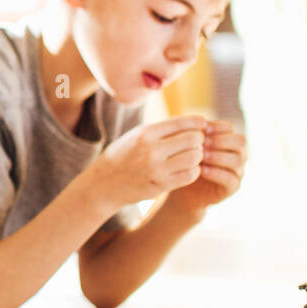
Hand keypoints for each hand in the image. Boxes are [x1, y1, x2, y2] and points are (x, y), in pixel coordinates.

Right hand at [92, 114, 206, 206]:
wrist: (104, 183)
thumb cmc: (123, 156)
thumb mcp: (136, 135)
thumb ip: (162, 129)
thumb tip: (195, 122)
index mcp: (145, 133)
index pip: (182, 123)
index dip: (197, 123)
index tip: (202, 126)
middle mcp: (151, 150)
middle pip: (193, 139)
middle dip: (198, 140)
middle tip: (195, 144)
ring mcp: (156, 169)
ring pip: (195, 157)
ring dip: (197, 156)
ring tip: (190, 157)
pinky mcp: (160, 185)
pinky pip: (190, 175)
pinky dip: (193, 171)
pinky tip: (186, 169)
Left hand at [167, 119, 245, 214]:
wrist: (180, 188)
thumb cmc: (182, 162)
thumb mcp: (185, 146)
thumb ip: (191, 134)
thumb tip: (196, 121)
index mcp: (227, 140)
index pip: (229, 128)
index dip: (216, 127)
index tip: (201, 129)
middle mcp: (237, 154)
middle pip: (240, 142)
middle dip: (221, 140)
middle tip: (202, 143)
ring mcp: (237, 171)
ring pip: (237, 160)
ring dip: (218, 156)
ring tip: (201, 156)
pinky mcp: (233, 187)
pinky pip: (231, 179)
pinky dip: (216, 173)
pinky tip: (201, 170)